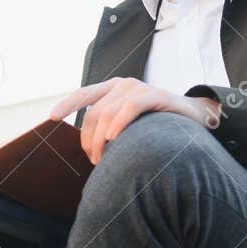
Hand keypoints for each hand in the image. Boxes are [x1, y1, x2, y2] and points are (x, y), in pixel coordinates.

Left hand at [48, 77, 220, 163]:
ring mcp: (139, 88)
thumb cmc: (156, 125)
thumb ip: (109, 127)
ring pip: (108, 114)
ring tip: (104, 160)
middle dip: (89, 141)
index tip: (51, 118)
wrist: (195, 118)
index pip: (84, 94)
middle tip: (95, 162)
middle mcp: (123, 85)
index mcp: (112, 89)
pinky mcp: (155, 94)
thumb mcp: (129, 125)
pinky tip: (113, 139)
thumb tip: (88, 149)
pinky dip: (119, 123)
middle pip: (94, 113)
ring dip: (102, 140)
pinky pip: (130, 107)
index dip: (67, 104)